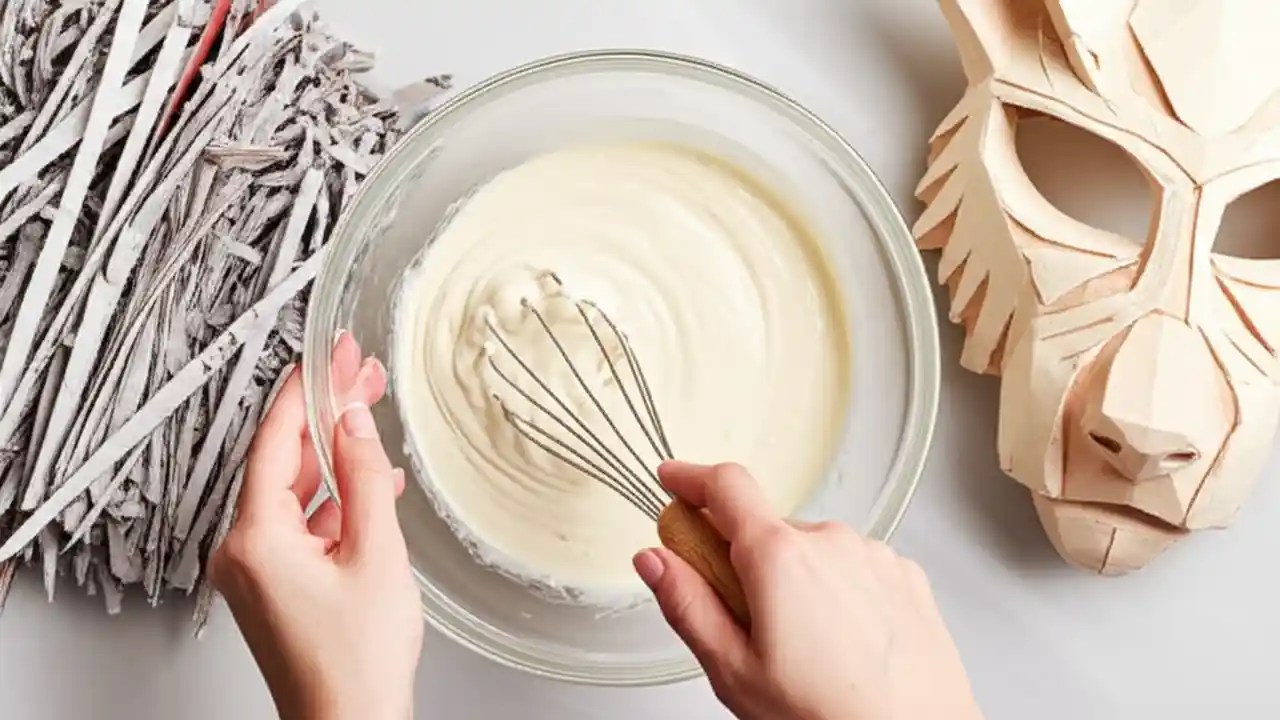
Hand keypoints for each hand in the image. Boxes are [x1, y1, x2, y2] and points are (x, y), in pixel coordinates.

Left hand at [211, 333, 422, 719]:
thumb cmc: (356, 663)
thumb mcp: (376, 554)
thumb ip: (364, 479)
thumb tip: (353, 423)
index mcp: (256, 539)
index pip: (275, 440)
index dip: (308, 389)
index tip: (331, 354)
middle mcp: (243, 551)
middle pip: (285, 461)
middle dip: (327, 415)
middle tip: (360, 373)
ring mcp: (257, 569)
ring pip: (296, 491)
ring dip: (336, 457)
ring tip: (373, 418)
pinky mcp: (275, 584)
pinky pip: (302, 523)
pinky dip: (336, 500)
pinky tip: (370, 484)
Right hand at [634, 462, 980, 719]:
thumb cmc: (831, 718)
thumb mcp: (734, 671)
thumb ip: (687, 605)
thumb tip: (654, 561)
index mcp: (780, 557)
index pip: (725, 486)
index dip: (691, 479)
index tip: (674, 482)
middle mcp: (831, 541)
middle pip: (767, 528)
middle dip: (744, 561)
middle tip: (743, 621)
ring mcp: (874, 555)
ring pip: (812, 551)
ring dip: (796, 579)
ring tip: (805, 648)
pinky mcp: (906, 575)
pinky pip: (854, 567)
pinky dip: (838, 591)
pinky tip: (842, 644)